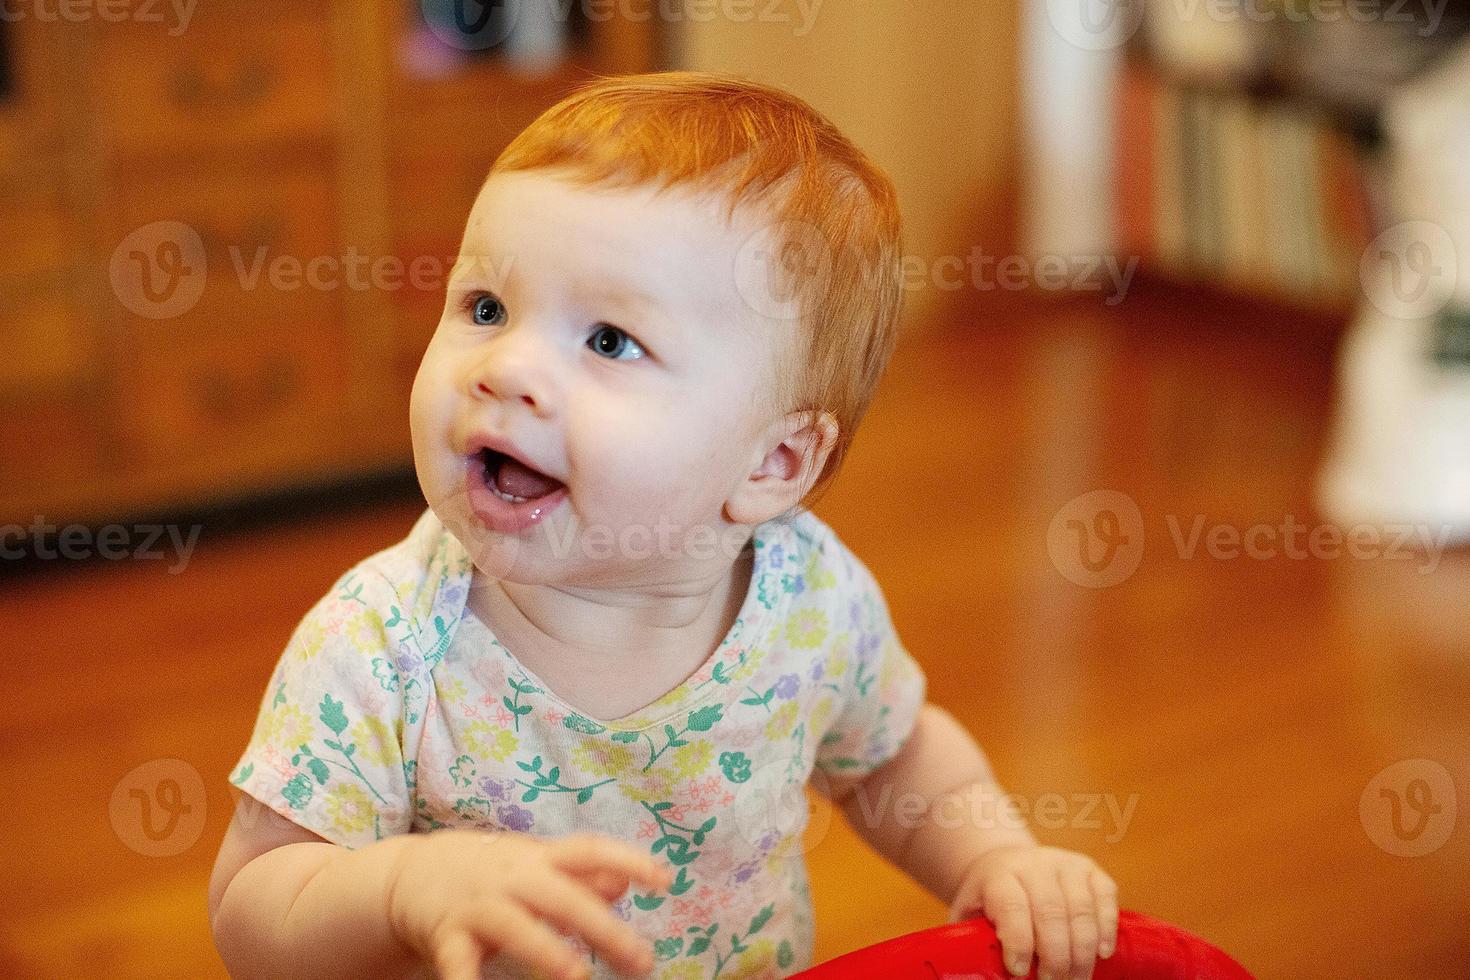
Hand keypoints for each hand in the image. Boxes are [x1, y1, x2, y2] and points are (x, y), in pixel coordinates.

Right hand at [386, 827, 674, 979]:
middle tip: (641, 961)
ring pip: (515, 925)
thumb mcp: (533, 867)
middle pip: (562, 897)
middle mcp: (511, 877)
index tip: (666, 881)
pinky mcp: (445, 934)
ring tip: (576, 977)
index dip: (629, 859)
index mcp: (538, 858)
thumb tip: (624, 883)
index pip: (589, 850)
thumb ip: (578, 875)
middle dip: (603, 929)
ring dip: (545, 950)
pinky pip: (458, 963)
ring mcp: (478, 905)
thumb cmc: (489, 875)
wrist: (409, 875)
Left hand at [948, 844, 1117, 979]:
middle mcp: (1033, 864)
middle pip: (1051, 912)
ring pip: (1081, 909)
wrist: (1006, 863)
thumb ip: (973, 942)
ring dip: (1081, 952)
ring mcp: (1064, 864)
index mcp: (998, 875)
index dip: (1018, 942)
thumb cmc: (987, 900)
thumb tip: (982, 975)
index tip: (1018, 972)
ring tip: (1076, 979)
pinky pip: (1106, 897)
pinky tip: (1101, 953)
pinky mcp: (1090, 869)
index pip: (1012, 907)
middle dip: (1055, 958)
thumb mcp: (970, 916)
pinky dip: (1107, 928)